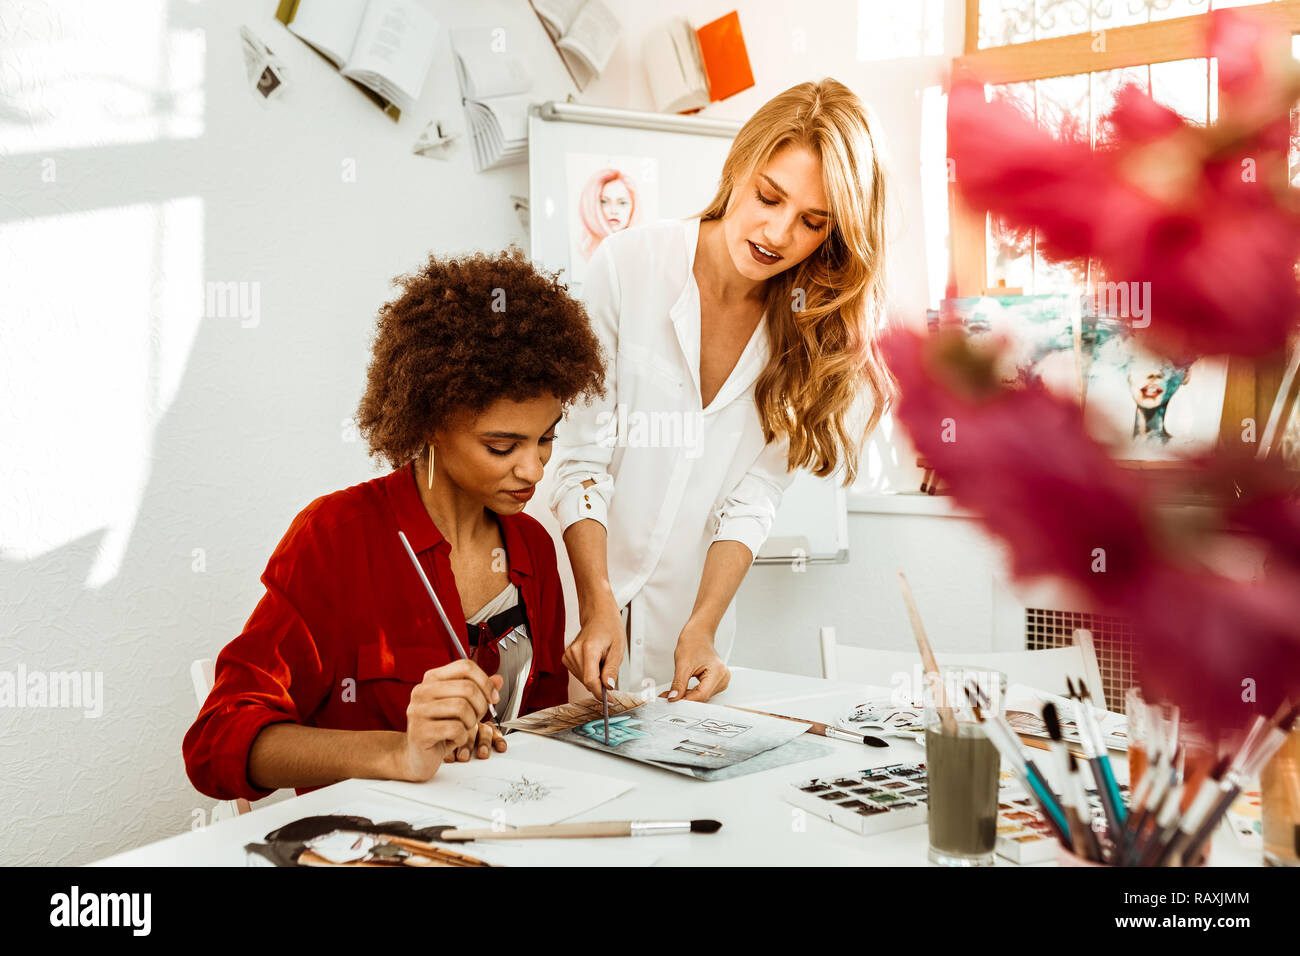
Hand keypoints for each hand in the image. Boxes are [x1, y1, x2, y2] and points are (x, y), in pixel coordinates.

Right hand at [395, 659, 501, 781]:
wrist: (418, 755)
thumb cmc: (441, 729)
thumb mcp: (461, 706)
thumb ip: (478, 691)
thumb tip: (498, 679)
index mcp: (432, 679)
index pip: (465, 666)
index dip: (485, 682)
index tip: (492, 698)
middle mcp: (422, 691)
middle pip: (467, 687)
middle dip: (481, 706)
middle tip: (477, 718)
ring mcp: (418, 710)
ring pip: (462, 707)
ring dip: (471, 722)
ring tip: (464, 728)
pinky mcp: (419, 731)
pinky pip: (454, 729)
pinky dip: (462, 737)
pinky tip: (455, 739)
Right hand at [563, 597, 624, 698]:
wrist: (598, 615)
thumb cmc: (609, 628)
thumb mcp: (618, 649)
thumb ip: (612, 669)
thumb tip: (609, 687)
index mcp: (588, 649)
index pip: (590, 680)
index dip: (600, 693)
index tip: (609, 700)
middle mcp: (574, 652)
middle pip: (587, 681)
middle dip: (600, 682)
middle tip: (608, 666)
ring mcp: (568, 655)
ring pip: (583, 679)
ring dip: (595, 677)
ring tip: (601, 659)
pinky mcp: (566, 658)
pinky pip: (579, 674)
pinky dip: (589, 673)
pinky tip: (594, 661)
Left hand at [663, 622, 729, 702]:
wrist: (698, 634)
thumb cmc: (694, 642)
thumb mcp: (682, 664)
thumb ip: (679, 684)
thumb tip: (674, 698)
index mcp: (718, 672)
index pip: (702, 695)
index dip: (686, 700)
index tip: (672, 701)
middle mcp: (723, 678)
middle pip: (702, 697)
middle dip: (684, 698)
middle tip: (668, 696)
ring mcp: (721, 681)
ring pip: (701, 696)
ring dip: (686, 696)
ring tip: (672, 692)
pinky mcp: (715, 682)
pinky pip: (702, 692)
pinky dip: (690, 692)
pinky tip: (680, 691)